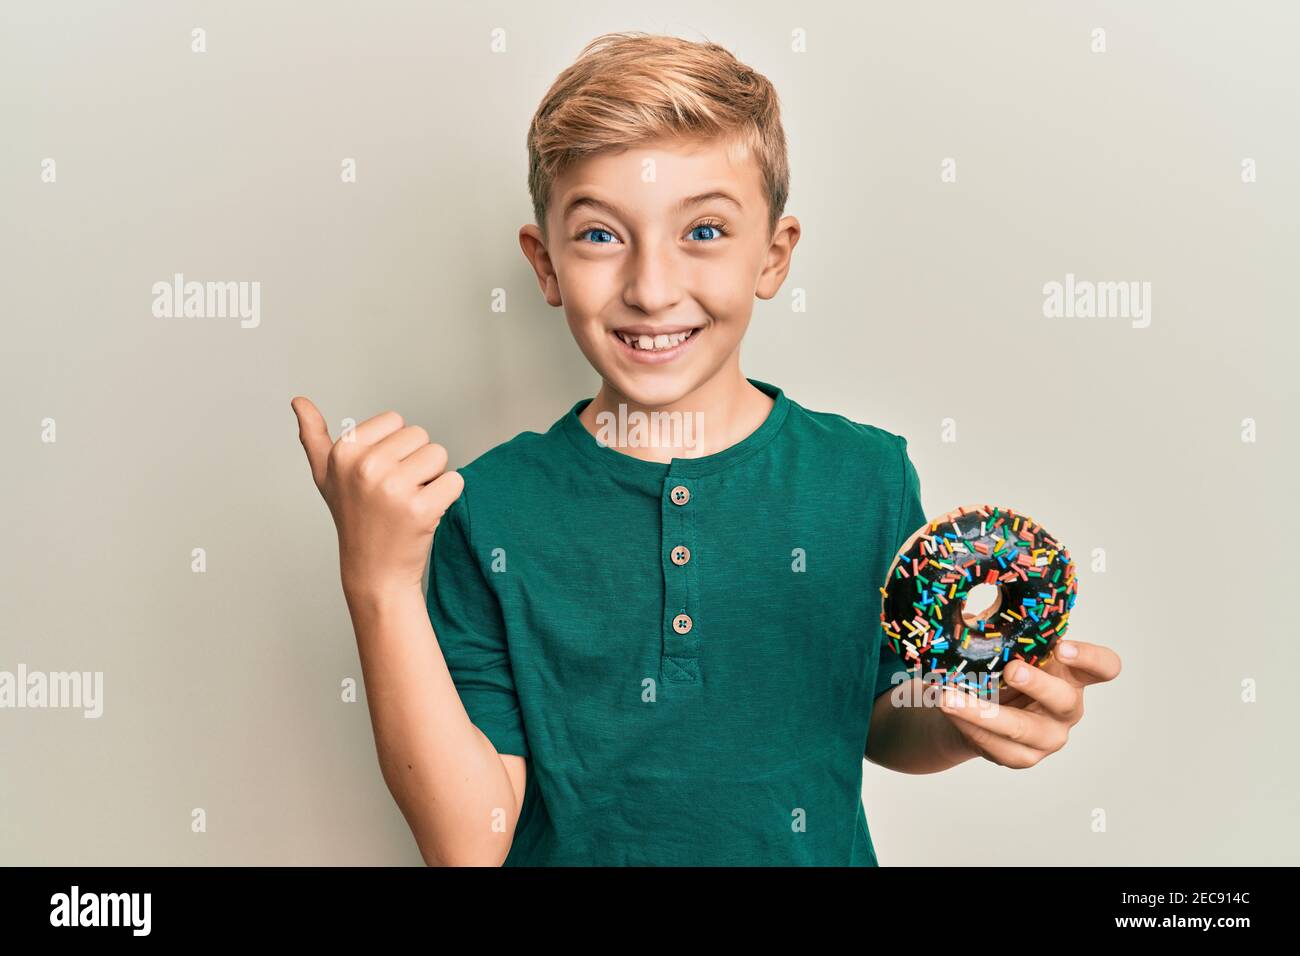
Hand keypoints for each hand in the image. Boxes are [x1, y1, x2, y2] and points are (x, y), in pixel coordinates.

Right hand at [291, 396, 463, 595]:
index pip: (395, 420)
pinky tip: (424, 514)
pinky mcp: (421, 509)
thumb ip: (313, 435)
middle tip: (395, 493)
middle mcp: (365, 466)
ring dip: (432, 477)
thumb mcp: (325, 475)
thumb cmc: (353, 518)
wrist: (374, 571)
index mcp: (343, 451)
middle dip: (414, 461)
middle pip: (420, 435)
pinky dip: (447, 496)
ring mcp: (392, 489)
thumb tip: (297, 400)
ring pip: (439, 455)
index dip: (393, 447)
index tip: (377, 475)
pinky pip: (454, 480)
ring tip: (408, 502)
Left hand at [937, 639, 1121, 768]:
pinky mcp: (1023, 757)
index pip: (1104, 667)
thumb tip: (980, 586)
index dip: (1090, 659)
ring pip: (1023, 730)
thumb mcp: (1003, 641)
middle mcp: (1067, 705)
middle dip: (1037, 685)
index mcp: (1072, 673)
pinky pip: (997, 746)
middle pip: (1064, 700)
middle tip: (1010, 669)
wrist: (975, 708)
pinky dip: (968, 725)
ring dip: (984, 713)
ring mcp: (1048, 736)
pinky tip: (947, 710)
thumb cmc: (997, 666)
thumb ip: (1002, 621)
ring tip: (949, 697)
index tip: (1061, 648)